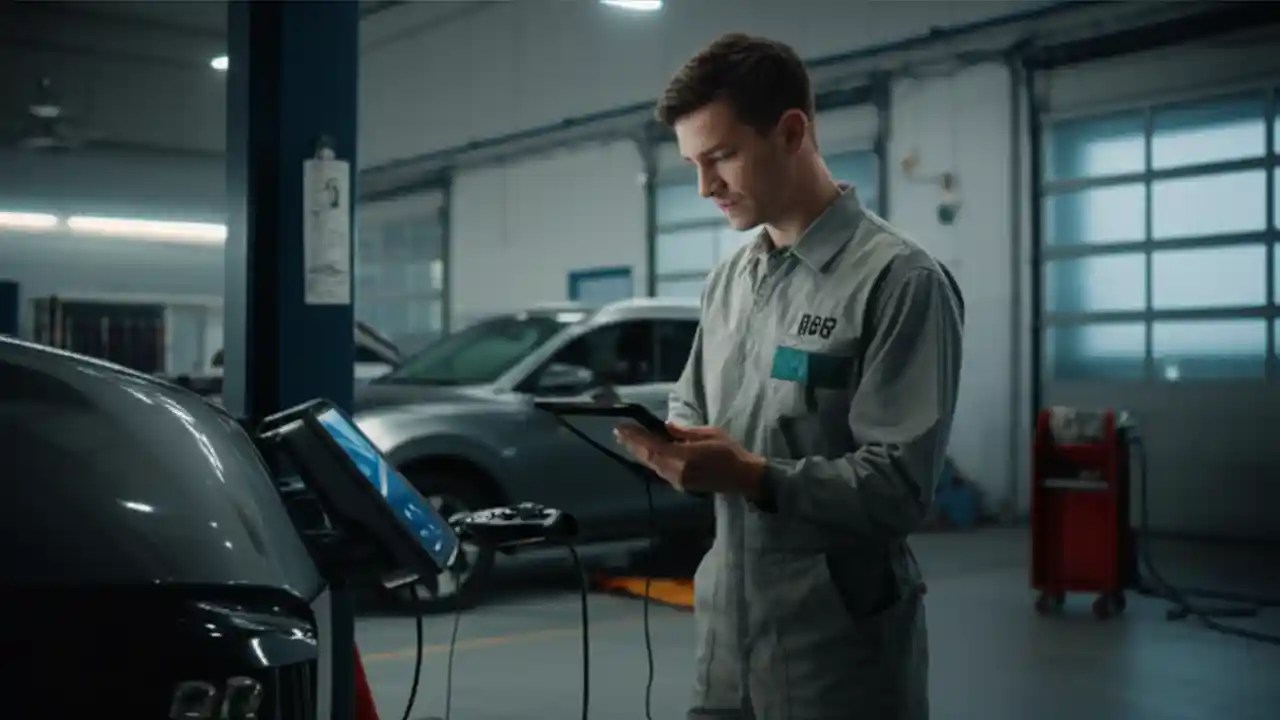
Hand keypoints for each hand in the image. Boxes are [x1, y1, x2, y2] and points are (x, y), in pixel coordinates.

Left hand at [613, 422, 766, 498]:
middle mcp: (676, 472)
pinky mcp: (681, 485)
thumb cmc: (729, 452)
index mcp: (683, 458)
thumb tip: (666, 427)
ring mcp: (678, 481)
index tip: (621, 428)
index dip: (635, 438)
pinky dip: (650, 460)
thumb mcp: (709, 433)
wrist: (743, 477)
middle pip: (648, 458)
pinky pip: (660, 470)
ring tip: (627, 440)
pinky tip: (645, 452)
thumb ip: (685, 432)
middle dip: (632, 444)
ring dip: (639, 452)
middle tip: (618, 432)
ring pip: (652, 465)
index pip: (652, 447)